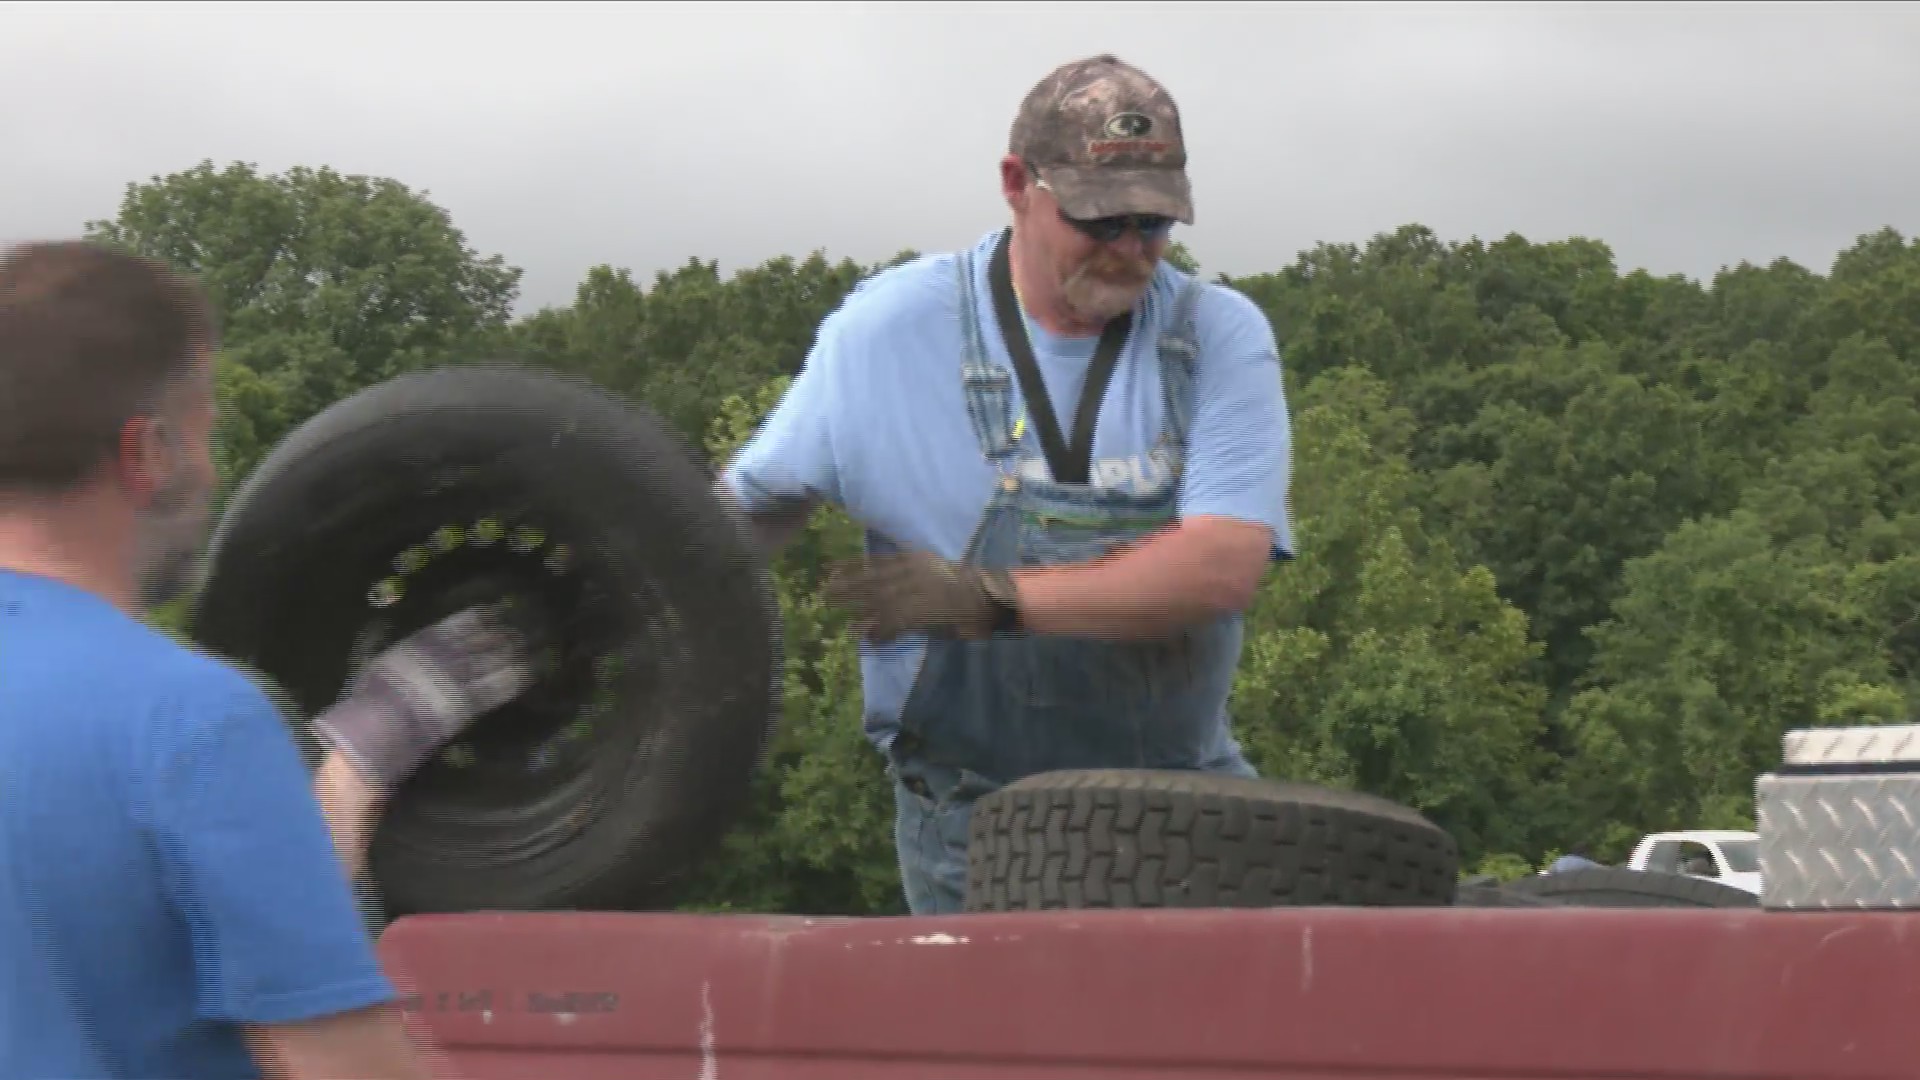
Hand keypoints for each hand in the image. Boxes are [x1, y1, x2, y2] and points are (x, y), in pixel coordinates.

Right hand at [312, 605, 538, 794]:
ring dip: (519, 652)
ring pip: (498, 659)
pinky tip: (530, 673)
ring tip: (537, 648)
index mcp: (425, 641)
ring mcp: (460, 678)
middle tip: (528, 629)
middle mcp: (447, 654)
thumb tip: (426, 641)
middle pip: (487, 638)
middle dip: (509, 633)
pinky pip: (499, 687)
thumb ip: (411, 650)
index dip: (486, 616)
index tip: (499, 612)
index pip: (464, 621)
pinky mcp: (469, 704)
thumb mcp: (386, 662)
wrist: (376, 730)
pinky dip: (517, 678)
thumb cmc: (374, 698)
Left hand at [823, 550, 1020, 642]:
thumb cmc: (966, 586)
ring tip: (836, 615)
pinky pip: (895, 624)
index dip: (852, 566)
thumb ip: (912, 576)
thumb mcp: (935, 570)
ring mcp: (918, 594)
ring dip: (857, 609)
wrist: (990, 597)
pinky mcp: (923, 615)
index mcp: (917, 560)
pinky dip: (880, 631)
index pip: (877, 563)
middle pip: (872, 581)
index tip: (829, 568)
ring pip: (879, 602)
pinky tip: (866, 636)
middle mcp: (913, 573)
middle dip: (847, 587)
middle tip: (823, 593)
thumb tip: (890, 586)